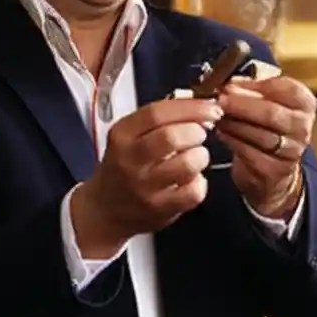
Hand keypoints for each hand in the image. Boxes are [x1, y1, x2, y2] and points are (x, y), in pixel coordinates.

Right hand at [71, 98, 223, 258]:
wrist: (105, 209)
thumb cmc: (123, 166)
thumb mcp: (128, 136)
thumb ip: (157, 120)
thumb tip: (198, 106)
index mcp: (122, 135)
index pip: (157, 113)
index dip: (190, 108)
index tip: (210, 108)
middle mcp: (130, 160)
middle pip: (172, 137)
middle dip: (196, 131)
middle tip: (199, 134)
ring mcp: (144, 187)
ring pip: (188, 164)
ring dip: (200, 156)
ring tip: (195, 156)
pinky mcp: (159, 209)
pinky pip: (193, 192)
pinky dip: (199, 183)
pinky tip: (191, 180)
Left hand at [216, 76, 315, 218]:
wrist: (273, 167)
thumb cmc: (265, 125)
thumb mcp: (265, 101)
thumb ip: (251, 89)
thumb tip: (229, 83)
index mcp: (304, 103)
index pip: (285, 88)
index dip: (254, 86)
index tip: (230, 84)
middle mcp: (302, 126)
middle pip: (271, 113)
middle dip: (240, 105)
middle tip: (219, 100)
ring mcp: (292, 150)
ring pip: (258, 134)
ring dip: (232, 123)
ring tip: (216, 116)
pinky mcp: (275, 170)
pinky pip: (249, 152)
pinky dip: (232, 140)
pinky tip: (221, 132)